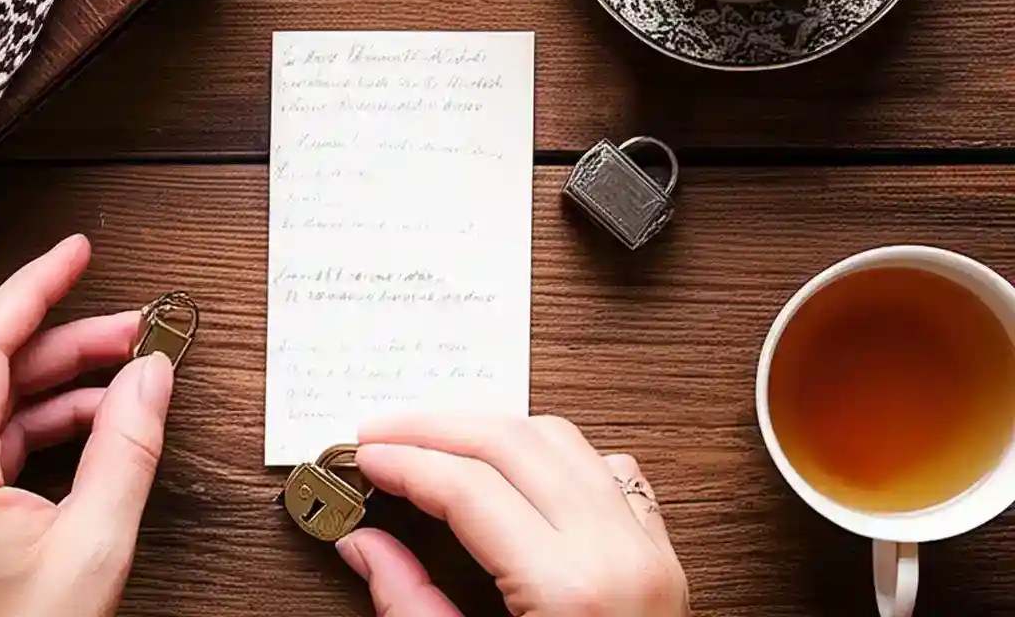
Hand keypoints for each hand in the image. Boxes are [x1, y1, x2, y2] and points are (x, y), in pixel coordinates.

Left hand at [0, 235, 174, 616]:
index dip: (37, 286)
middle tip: (138, 328)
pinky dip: (44, 426)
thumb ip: (128, 448)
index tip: (75, 253)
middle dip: (71, 342)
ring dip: (62, 385)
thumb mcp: (94, 544)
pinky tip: (97, 424)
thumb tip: (150, 376)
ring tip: (131, 375)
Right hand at [338, 415, 688, 616]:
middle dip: (436, 426)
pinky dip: (553, 453)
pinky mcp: (659, 554)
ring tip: (435, 440)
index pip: (469, 487)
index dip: (406, 463)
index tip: (365, 458)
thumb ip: (412, 607)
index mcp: (572, 591)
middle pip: (512, 442)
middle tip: (382, 434)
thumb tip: (366, 546)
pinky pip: (607, 469)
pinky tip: (514, 467)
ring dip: (491, 428)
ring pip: (562, 438)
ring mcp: (648, 548)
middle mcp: (618, 553)